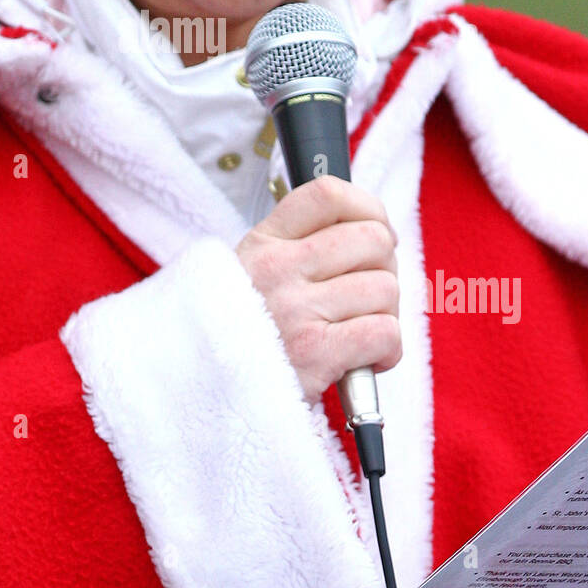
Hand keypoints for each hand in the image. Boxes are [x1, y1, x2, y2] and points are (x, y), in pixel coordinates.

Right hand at [235, 174, 400, 406]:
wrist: (199, 392)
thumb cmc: (239, 336)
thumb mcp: (250, 273)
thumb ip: (297, 248)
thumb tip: (371, 232)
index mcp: (264, 243)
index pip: (329, 194)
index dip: (368, 208)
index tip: (376, 232)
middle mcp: (278, 269)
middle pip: (373, 240)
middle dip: (385, 269)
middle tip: (368, 295)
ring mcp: (294, 310)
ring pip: (385, 288)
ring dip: (386, 315)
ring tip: (360, 332)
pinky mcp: (313, 354)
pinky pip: (384, 332)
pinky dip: (388, 349)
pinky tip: (366, 360)